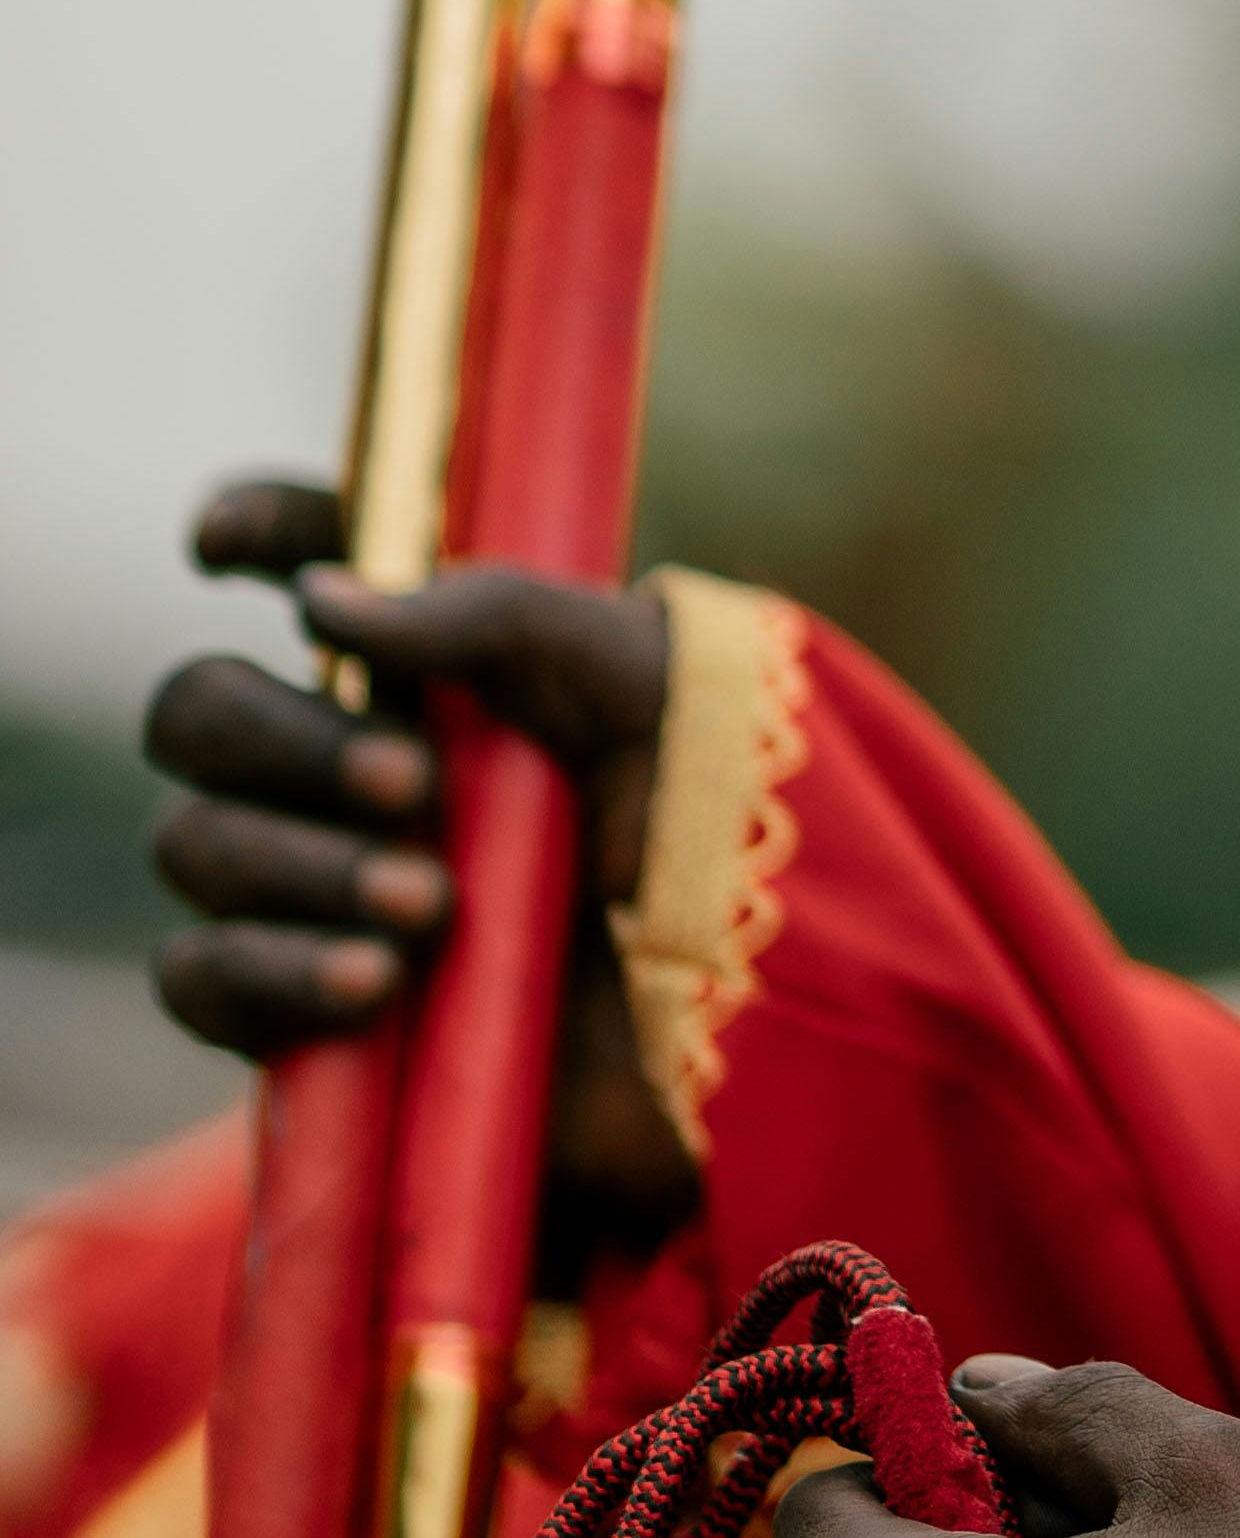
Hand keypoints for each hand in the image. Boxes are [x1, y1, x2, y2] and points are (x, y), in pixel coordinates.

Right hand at [144, 480, 686, 1222]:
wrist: (745, 1008)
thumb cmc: (704, 819)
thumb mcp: (641, 681)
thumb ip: (496, 614)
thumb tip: (319, 601)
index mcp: (428, 653)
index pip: (306, 556)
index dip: (253, 528)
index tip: (222, 543)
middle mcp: (344, 753)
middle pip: (200, 709)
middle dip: (281, 738)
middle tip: (417, 785)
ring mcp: (309, 881)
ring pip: (196, 843)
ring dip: (300, 865)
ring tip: (434, 907)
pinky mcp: (297, 1008)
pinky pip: (199, 977)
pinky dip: (268, 969)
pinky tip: (372, 984)